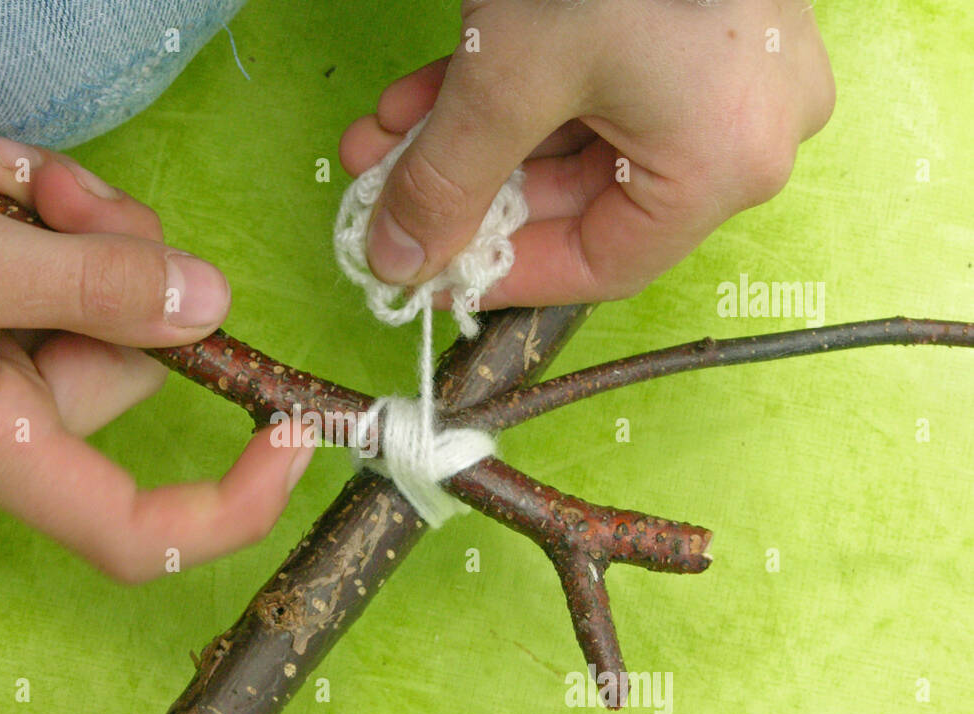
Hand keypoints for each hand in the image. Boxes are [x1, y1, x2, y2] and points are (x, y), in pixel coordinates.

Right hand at [0, 140, 313, 582]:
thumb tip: (209, 307)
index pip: (137, 532)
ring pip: (87, 315)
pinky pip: (37, 299)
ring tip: (3, 177)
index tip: (290, 435)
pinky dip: (31, 242)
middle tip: (62, 193)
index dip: (230, 504)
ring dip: (71, 236)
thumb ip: (96, 286)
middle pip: (124, 368)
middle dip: (118, 266)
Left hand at [340, 0, 834, 306]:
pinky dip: (506, 91)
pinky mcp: (693, 26)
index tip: (426, 275)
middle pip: (577, 200)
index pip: (601, 266)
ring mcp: (723, 72)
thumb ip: (446, 178)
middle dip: (463, 190)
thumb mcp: (508, 73)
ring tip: (381, 140)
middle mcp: (743, 128)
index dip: (502, 274)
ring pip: (571, 139)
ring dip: (468, 141)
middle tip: (383, 195)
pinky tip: (421, 96)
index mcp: (722, 164)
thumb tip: (396, 260)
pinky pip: (592, 86)